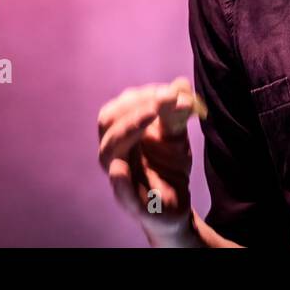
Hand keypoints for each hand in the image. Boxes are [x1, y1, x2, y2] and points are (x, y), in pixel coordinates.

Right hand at [97, 77, 199, 244]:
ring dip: (128, 130)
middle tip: (164, 99)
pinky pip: (123, 194)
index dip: (142, 96)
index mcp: (121, 133)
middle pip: (108, 123)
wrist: (175, 203)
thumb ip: (176, 111)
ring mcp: (122, 180)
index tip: (170, 91)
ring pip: (109, 154)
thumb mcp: (175, 134)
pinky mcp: (136, 205)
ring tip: (151, 113)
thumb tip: (180, 84)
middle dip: (135, 107)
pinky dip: (120, 183)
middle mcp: (115, 154)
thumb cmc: (168, 163)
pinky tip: (120, 170)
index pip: (119, 108)